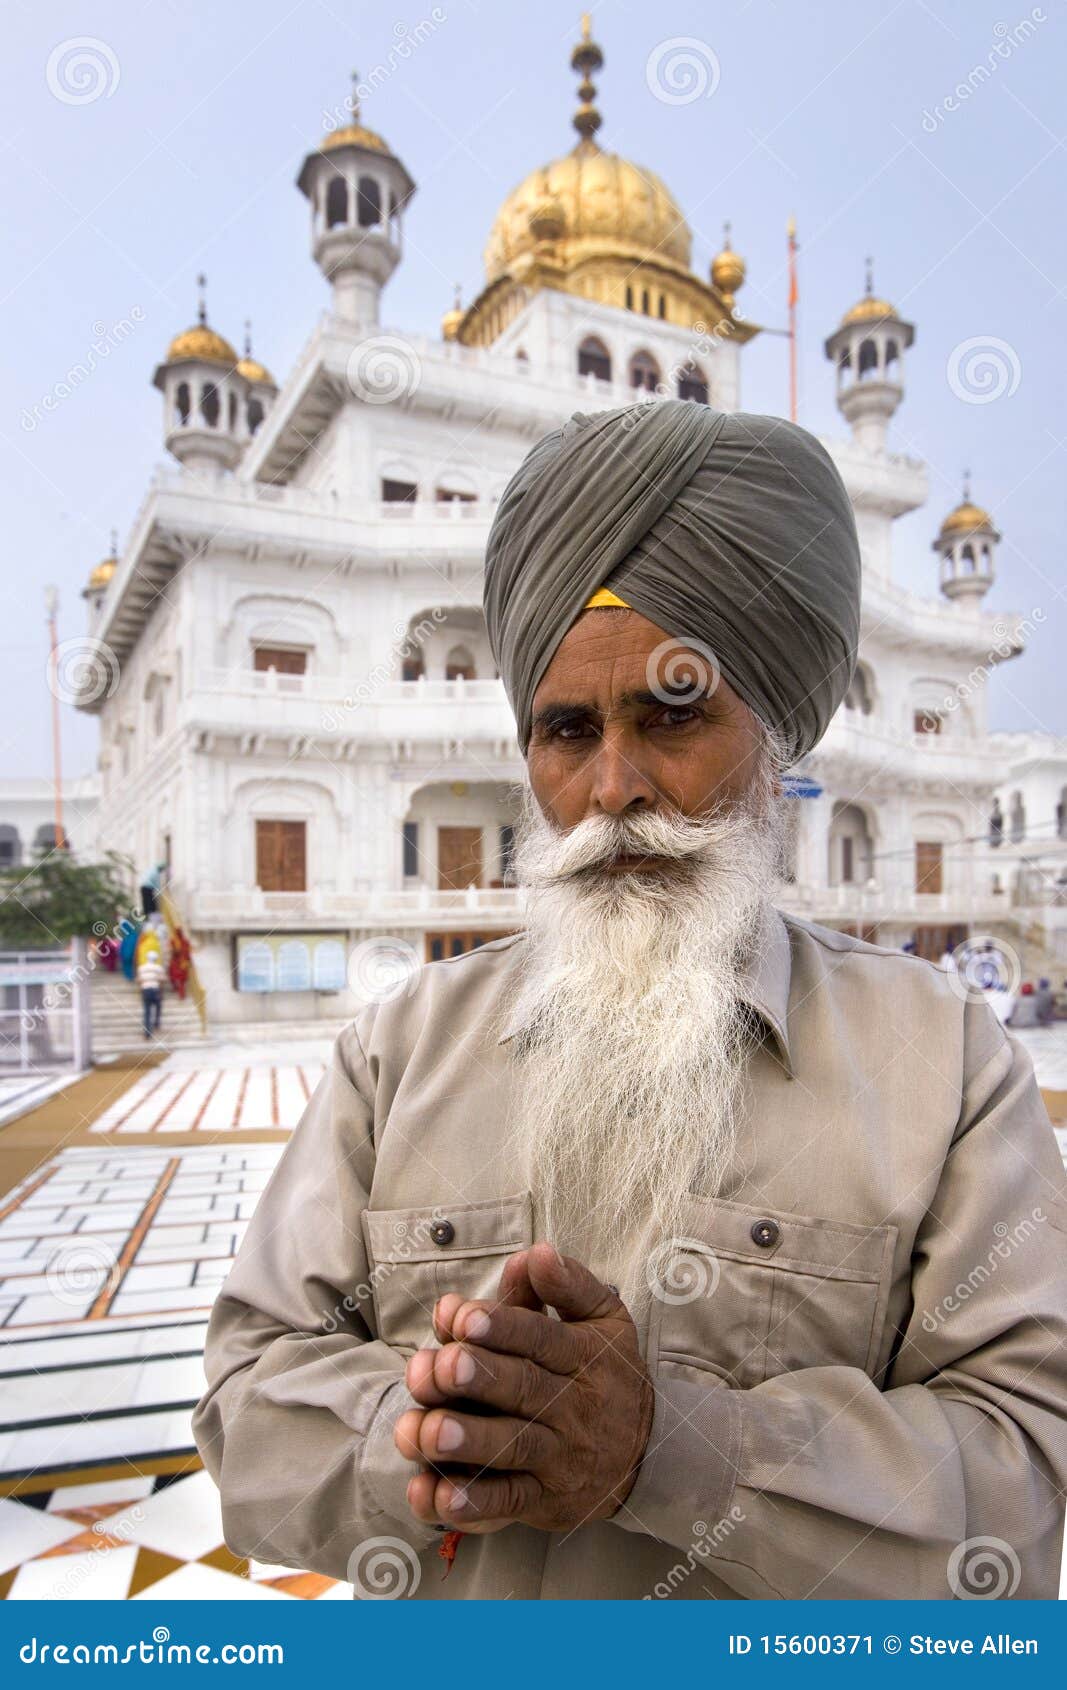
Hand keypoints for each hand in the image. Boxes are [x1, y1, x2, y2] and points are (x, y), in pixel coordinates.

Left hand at [394, 1243, 653, 1533]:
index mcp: (582, 1354)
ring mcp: (558, 1457)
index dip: (502, 1326)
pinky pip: (507, 1505)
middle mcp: (572, 1406)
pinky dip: (473, 1506)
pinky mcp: (544, 1500)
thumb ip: (565, 1284)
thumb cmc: (606, 1371)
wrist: (648, 1453)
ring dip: (466, 1443)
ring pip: (510, 1448)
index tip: (463, 1317)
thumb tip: (534, 1254)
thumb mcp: (601, 1318)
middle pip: (522, 1390)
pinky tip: (437, 1498)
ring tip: (426, 1432)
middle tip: (440, 1367)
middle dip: (476, 1379)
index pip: (541, 1337)